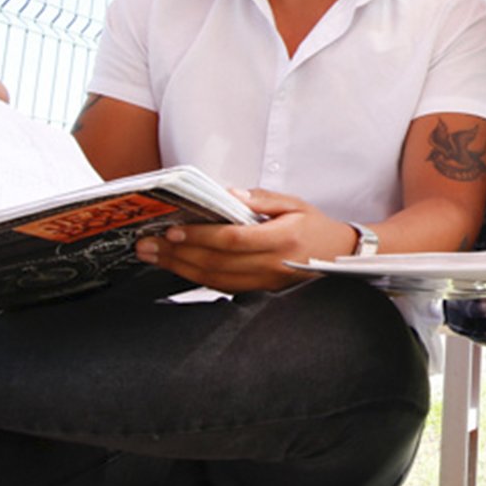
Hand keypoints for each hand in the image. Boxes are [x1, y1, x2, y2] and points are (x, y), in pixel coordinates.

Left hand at [135, 187, 343, 293]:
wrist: (338, 257)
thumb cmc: (315, 226)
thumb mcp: (294, 203)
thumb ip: (261, 199)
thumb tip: (227, 195)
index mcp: (282, 239)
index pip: (233, 240)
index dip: (201, 236)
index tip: (174, 229)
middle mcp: (272, 265)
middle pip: (216, 263)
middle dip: (177, 253)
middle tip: (147, 244)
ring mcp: (265, 282)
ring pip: (214, 279)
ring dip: (179, 268)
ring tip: (153, 256)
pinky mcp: (260, 291)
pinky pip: (221, 287)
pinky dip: (195, 278)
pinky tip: (176, 267)